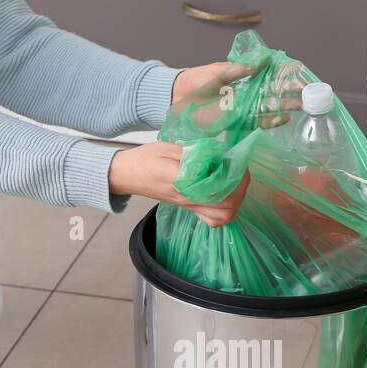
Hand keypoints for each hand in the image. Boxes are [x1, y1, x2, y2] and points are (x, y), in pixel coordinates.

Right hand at [109, 141, 249, 227]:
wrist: (126, 175)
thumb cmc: (145, 159)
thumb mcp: (169, 148)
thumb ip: (194, 155)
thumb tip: (218, 157)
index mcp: (183, 183)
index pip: (218, 188)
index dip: (234, 176)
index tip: (236, 162)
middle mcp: (188, 199)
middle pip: (225, 208)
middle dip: (239, 190)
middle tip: (240, 172)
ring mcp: (188, 206)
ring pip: (221, 218)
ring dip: (234, 203)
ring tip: (235, 184)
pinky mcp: (188, 208)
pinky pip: (212, 219)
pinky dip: (224, 211)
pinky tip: (224, 195)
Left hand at [172, 60, 304, 128]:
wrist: (179, 99)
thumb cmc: (198, 81)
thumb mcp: (220, 71)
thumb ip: (242, 69)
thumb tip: (265, 59)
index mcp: (246, 77)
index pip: (271, 76)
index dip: (286, 75)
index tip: (300, 72)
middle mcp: (249, 93)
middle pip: (275, 93)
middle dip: (291, 93)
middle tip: (307, 92)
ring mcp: (245, 108)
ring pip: (270, 108)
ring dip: (286, 107)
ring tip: (302, 105)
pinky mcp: (239, 122)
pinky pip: (258, 122)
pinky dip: (271, 121)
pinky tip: (283, 118)